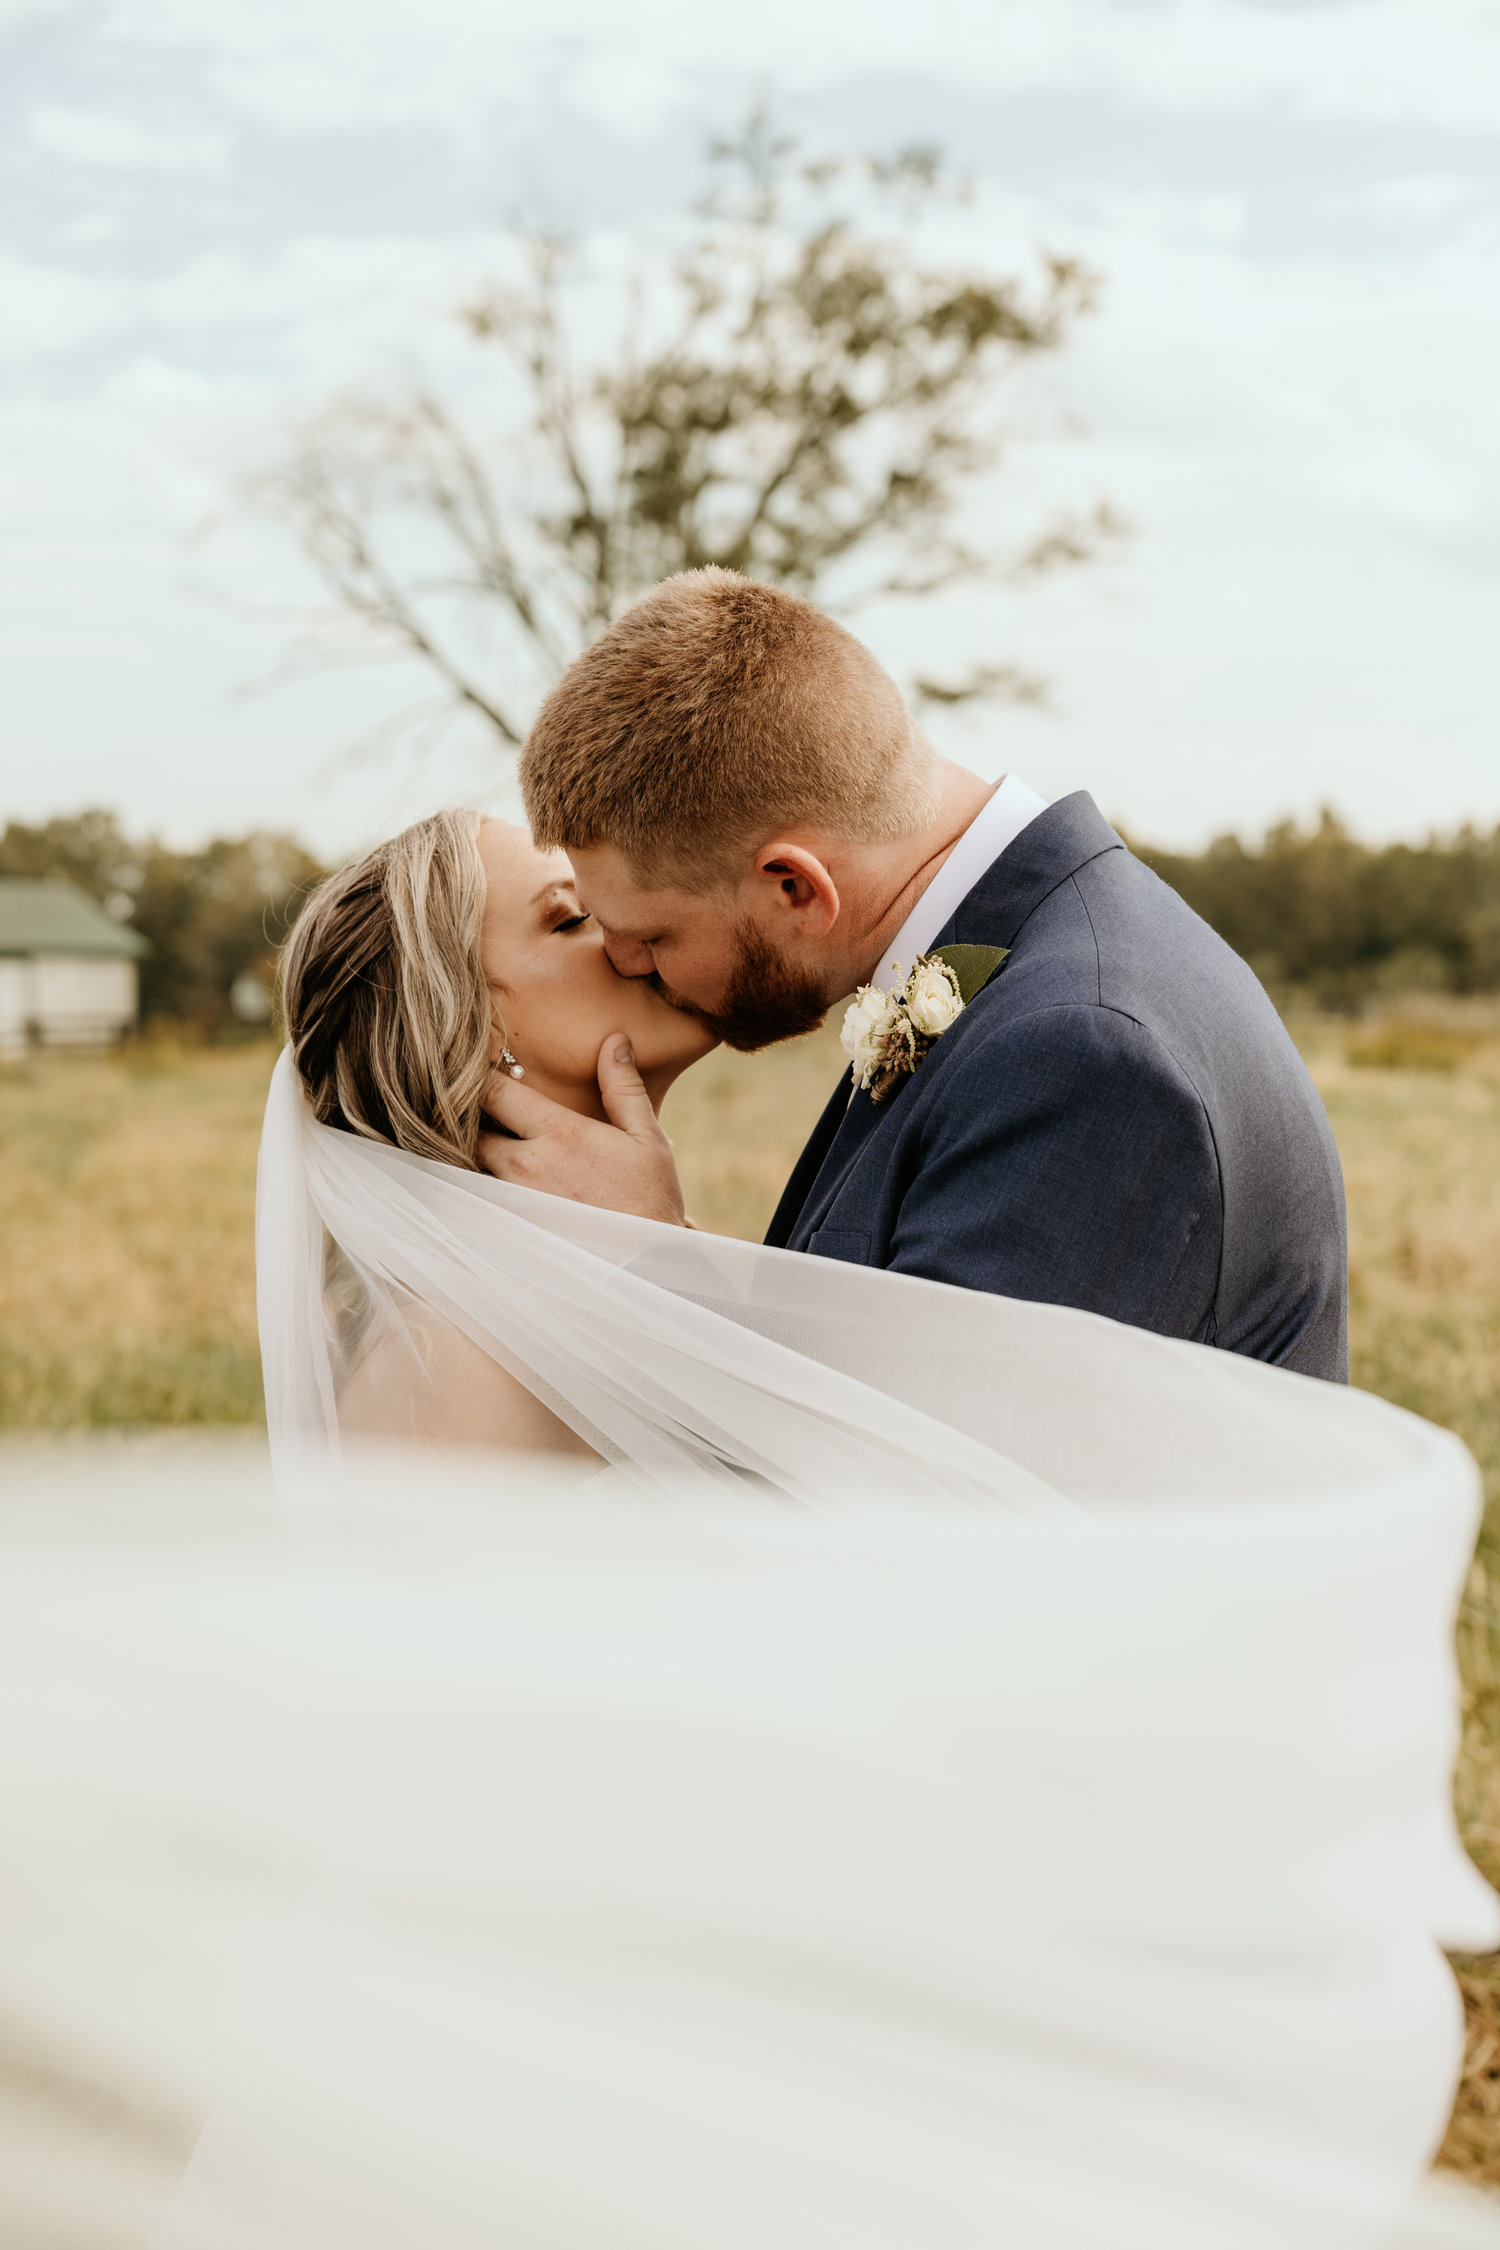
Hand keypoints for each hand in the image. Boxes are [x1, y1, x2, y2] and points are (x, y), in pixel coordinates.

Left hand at [476, 1035, 686, 1224]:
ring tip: (483, 1151)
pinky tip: (495, 1191)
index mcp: (558, 1133)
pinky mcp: (511, 1230)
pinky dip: (482, 1191)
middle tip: (476, 1115)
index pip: (493, 1092)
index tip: (476, 1072)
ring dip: (474, 1158)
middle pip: (471, 1130)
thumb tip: (615, 1041)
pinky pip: (482, 1202)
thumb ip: (623, 1088)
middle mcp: (526, 1165)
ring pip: (472, 1168)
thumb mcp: (647, 1139)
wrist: (648, 1267)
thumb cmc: (650, 1201)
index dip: (478, 1079)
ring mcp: (514, 1201)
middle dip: (470, 1122)